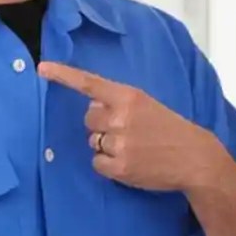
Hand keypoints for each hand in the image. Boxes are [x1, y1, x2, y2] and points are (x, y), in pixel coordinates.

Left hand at [38, 62, 219, 192]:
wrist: (193, 158)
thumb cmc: (168, 128)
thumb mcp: (145, 105)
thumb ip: (118, 102)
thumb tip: (91, 107)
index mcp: (128, 96)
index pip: (90, 83)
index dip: (64, 75)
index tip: (42, 68)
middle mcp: (120, 118)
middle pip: (88, 119)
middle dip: (101, 125)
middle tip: (126, 131)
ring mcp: (119, 143)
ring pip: (93, 142)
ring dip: (106, 145)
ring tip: (133, 148)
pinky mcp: (120, 167)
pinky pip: (97, 163)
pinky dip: (108, 165)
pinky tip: (129, 162)